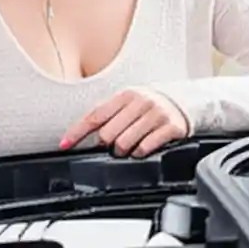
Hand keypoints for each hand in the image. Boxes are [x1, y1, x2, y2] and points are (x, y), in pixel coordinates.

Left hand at [60, 87, 189, 157]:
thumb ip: (109, 114)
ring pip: (125, 143)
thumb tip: (82, 132)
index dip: (77, 132)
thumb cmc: (148, 105)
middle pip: (108, 133)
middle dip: (106, 145)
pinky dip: (139, 153)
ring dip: (121, 151)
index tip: (64, 144)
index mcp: (124, 95)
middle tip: (111, 145)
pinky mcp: (171, 127)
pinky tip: (141, 149)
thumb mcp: (128, 103)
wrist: (183, 101)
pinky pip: (145, 148)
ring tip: (125, 148)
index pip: (94, 116)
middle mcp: (140, 103)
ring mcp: (156, 115)